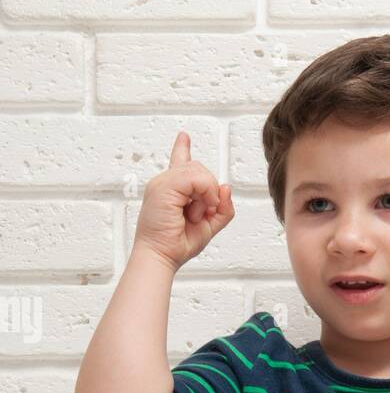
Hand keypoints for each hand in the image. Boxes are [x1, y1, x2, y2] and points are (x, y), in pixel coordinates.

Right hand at [131, 131, 234, 270]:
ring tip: (194, 215)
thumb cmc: (178, 244)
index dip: (182, 149)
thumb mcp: (209, 226)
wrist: (161, 256)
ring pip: (200, 171)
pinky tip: (199, 208)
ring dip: (207, 195)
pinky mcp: (164, 186)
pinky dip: (205, 193)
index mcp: (172, 190)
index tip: (183, 136)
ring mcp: (163, 182)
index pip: (179, 163)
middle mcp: (165, 183)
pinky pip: (197, 178)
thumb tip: (226, 187)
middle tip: (199, 215)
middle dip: (209, 192)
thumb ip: (222, 208)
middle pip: (200, 168)